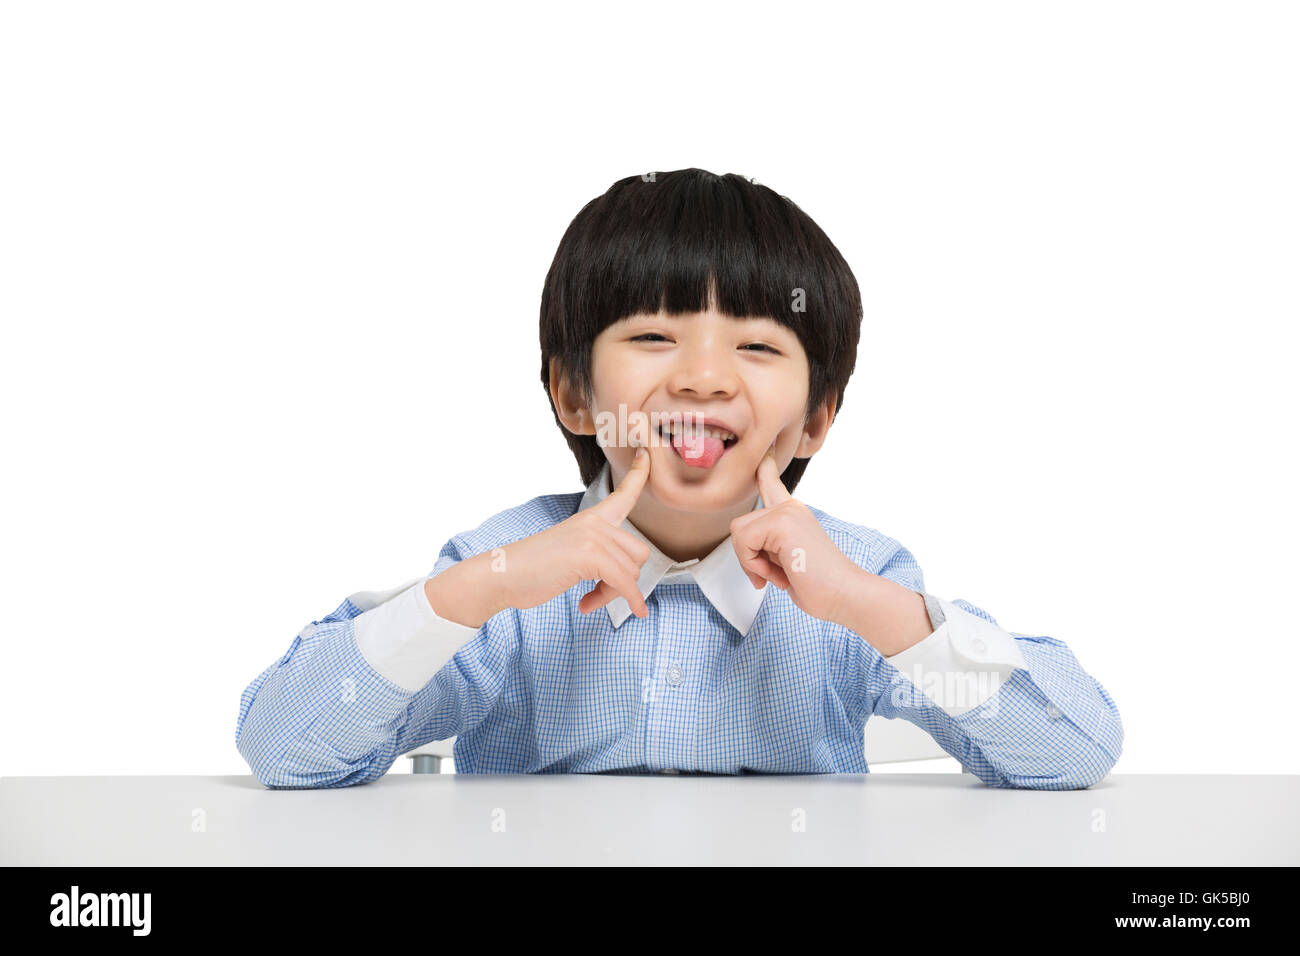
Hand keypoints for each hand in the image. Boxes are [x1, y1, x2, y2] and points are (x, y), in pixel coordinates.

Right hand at [489, 446, 654, 617]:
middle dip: (624, 581)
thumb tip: (627, 584)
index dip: (639, 474)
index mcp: (591, 518)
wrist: (502, 573)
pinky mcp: (590, 555)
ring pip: (631, 572)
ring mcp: (593, 536)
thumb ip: (597, 556)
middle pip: (639, 553)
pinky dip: (624, 601)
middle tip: (598, 594)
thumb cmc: (533, 569)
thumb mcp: (570, 553)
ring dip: (613, 595)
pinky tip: (594, 608)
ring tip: (587, 600)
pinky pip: (624, 583)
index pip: (623, 493)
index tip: (646, 453)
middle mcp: (595, 523)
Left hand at [729, 445, 867, 626]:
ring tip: (779, 575)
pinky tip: (778, 576)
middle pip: (739, 525)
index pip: (771, 483)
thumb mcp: (788, 560)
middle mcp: (790, 508)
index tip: (761, 448)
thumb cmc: (820, 586)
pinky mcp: (782, 523)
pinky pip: (744, 542)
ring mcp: (787, 512)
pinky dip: (753, 565)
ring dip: (751, 562)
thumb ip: (770, 545)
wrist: (846, 595)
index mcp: (793, 514)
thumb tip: (745, 542)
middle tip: (774, 575)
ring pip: (739, 533)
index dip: (762, 467)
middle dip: (748, 557)